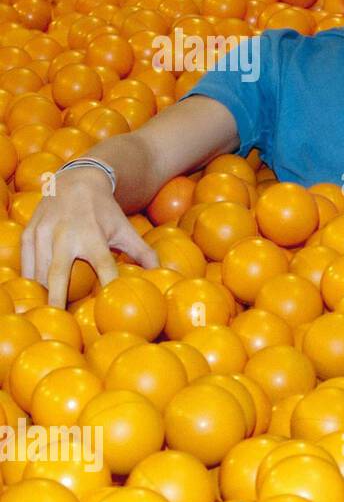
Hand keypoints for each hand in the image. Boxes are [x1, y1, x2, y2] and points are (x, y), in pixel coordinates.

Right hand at [20, 168, 157, 308]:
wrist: (76, 180)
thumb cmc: (104, 211)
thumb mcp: (125, 229)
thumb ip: (142, 253)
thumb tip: (160, 275)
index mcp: (93, 236)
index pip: (103, 266)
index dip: (107, 284)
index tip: (109, 305)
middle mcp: (65, 235)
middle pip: (59, 274)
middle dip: (59, 298)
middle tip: (62, 321)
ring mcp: (43, 233)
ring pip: (38, 271)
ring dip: (41, 293)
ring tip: (46, 314)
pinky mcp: (28, 233)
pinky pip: (25, 262)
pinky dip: (28, 280)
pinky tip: (33, 295)